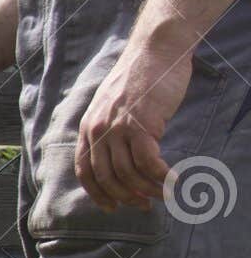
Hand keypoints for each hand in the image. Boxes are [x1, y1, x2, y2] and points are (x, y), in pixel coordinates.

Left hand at [75, 34, 192, 210]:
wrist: (155, 51)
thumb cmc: (139, 79)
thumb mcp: (110, 106)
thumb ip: (108, 130)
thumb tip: (118, 158)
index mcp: (88, 127)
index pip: (85, 170)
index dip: (98, 193)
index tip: (112, 207)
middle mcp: (98, 130)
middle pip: (107, 177)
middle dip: (125, 197)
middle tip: (144, 205)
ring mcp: (118, 128)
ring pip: (129, 173)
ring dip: (147, 190)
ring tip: (163, 195)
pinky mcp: (141, 125)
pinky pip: (149, 162)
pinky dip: (161, 176)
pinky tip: (173, 182)